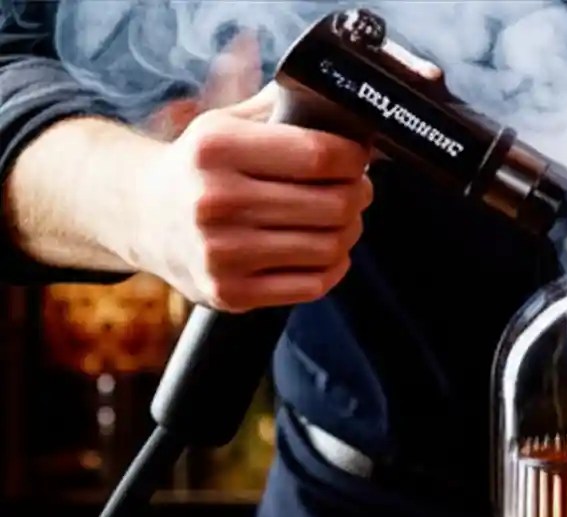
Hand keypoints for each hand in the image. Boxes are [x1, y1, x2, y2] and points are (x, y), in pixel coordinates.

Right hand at [127, 34, 373, 311]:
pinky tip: (324, 251)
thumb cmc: (203, 166)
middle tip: (357, 190)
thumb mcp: (228, 121)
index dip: (353, 158)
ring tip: (342, 220)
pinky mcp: (230, 293)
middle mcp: (214, 200)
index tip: (358, 158)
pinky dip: (333, 267)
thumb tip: (350, 108)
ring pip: (330, 247)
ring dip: (349, 232)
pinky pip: (313, 285)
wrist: (143, 216)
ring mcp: (221, 253)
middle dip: (358, 195)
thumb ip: (284, 106)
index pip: (318, 155)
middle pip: (333, 204)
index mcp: (215, 148)